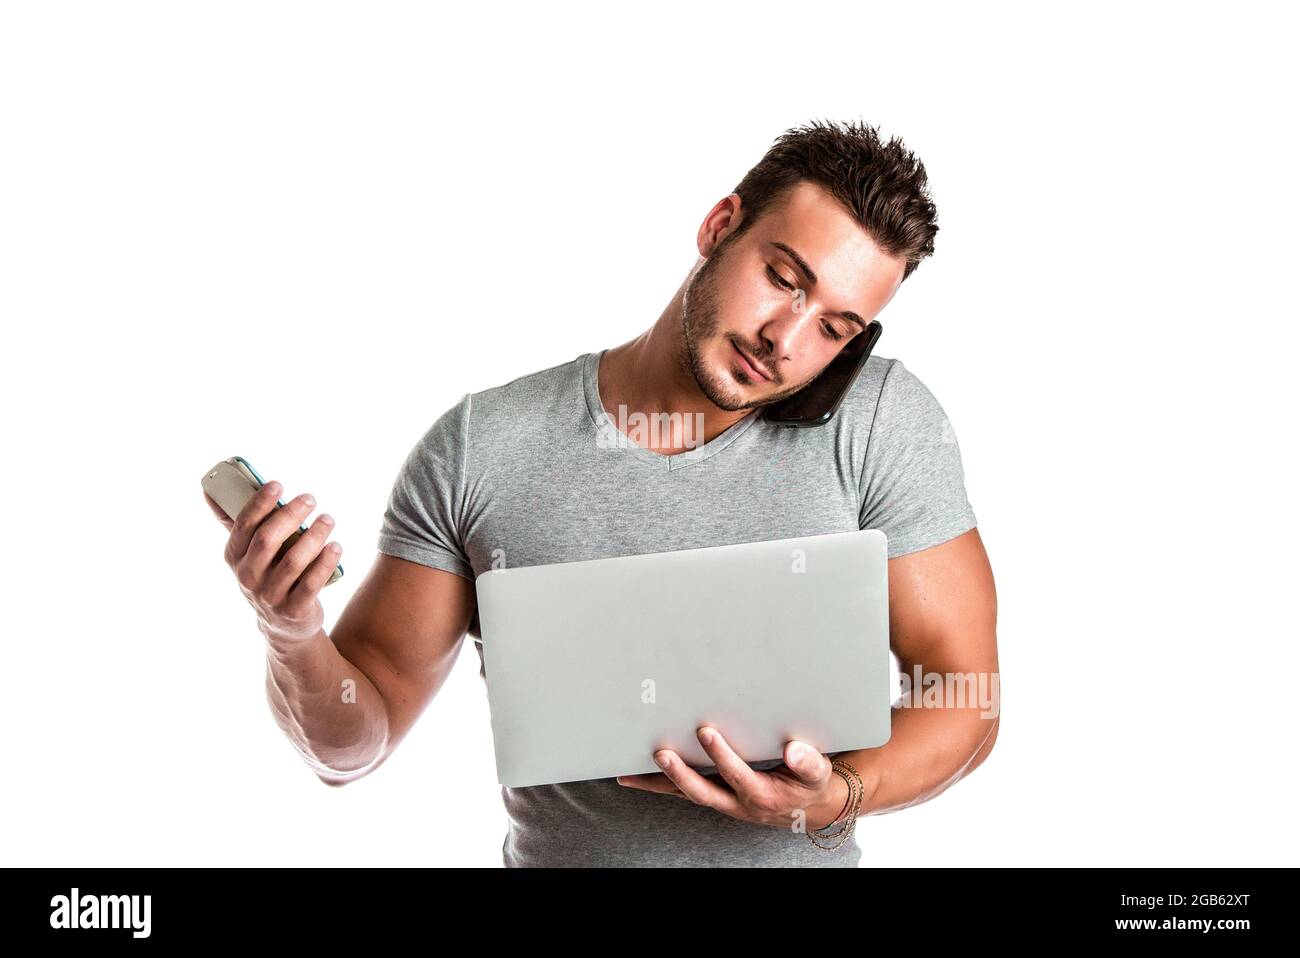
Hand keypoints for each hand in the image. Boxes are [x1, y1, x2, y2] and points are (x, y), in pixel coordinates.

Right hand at [203, 479, 341, 645]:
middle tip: (310, 499)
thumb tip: (208, 490)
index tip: (278, 485)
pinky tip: (335, 546)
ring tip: (327, 519)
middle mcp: (248, 577)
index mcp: (234, 556)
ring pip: (293, 561)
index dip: (259, 503)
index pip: (244, 525)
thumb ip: (234, 522)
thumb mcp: (246, 553)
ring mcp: (270, 595)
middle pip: (268, 540)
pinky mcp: (293, 610)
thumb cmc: (266, 575)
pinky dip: (324, 563)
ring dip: (313, 536)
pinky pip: (311, 583)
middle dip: (290, 515)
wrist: (282, 625)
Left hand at [616, 726, 850, 830]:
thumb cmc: (809, 785)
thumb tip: (794, 749)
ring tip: (628, 774)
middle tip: (660, 753)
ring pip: (684, 794)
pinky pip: (682, 791)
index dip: (720, 755)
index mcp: (760, 794)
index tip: (705, 732)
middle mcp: (736, 802)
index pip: (736, 775)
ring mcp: (722, 801)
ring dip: (657, 784)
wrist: (806, 809)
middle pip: (701, 791)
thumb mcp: (816, 775)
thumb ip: (808, 762)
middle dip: (680, 773)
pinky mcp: (714, 796)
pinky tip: (635, 775)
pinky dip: (658, 784)